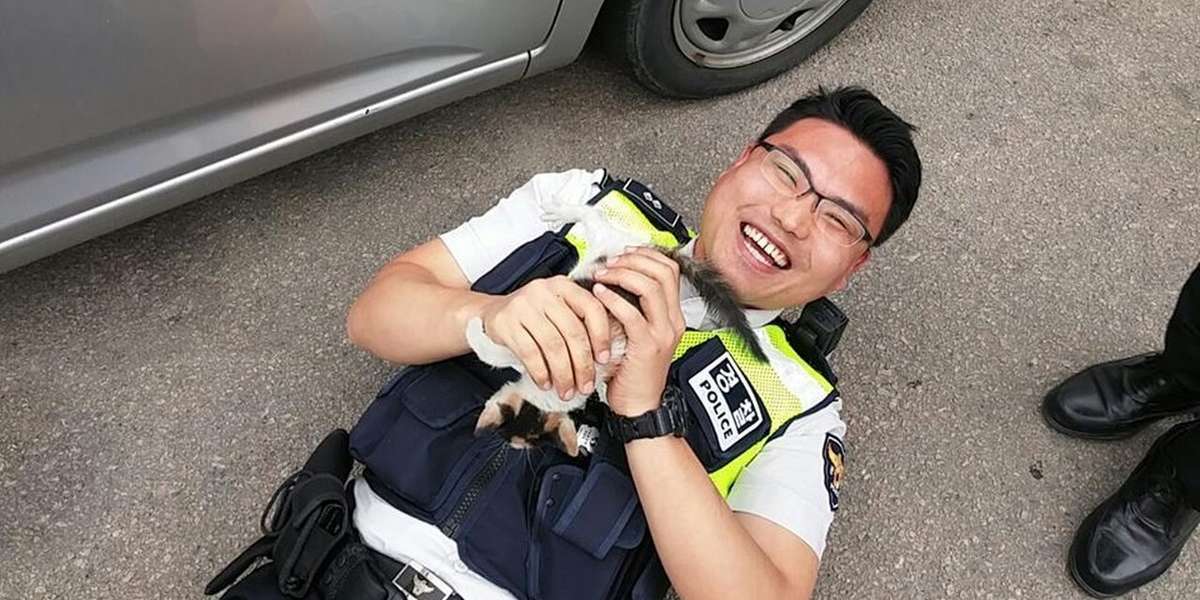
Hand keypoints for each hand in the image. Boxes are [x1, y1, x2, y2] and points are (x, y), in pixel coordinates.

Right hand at [477, 275, 610, 398]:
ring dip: (563, 374)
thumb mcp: (558, 309)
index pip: (592, 308)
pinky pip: (529, 353)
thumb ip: (580, 322)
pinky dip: (541, 372)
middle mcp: (544, 291)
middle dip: (582, 365)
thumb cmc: (534, 315)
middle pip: (572, 332)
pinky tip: (546, 383)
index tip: (603, 359)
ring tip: (567, 390)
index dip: (601, 336)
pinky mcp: (505, 322)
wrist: (494, 312)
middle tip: (586, 386)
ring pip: (552, 345)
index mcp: (564, 285)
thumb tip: (604, 357)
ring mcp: (523, 306)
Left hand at [592, 247, 685, 416]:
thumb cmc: (633, 372)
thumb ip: (635, 310)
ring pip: (651, 287)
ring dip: (622, 274)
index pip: (670, 270)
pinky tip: (599, 294)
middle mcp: (673, 321)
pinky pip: (632, 314)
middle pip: (663, 272)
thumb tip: (613, 281)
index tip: (625, 254)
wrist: (640, 407)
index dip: (647, 255)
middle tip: (610, 262)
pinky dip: (613, 298)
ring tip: (602, 276)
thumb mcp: (640, 335)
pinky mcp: (647, 346)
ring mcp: (662, 333)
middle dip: (634, 260)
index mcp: (673, 316)